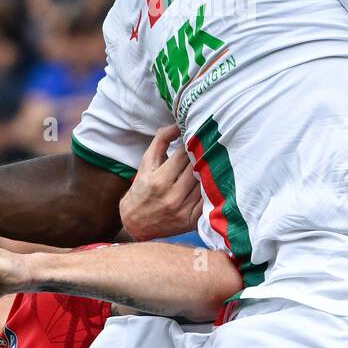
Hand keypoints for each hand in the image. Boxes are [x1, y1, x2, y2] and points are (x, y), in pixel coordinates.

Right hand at [119, 125, 202, 239]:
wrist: (135, 223)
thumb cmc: (142, 188)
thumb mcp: (146, 162)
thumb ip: (160, 140)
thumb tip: (177, 125)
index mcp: (159, 180)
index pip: (184, 155)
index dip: (191, 145)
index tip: (196, 139)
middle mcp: (171, 196)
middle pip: (196, 168)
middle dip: (201, 156)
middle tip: (208, 148)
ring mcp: (183, 210)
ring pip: (204, 183)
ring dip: (209, 171)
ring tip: (212, 162)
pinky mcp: (191, 221)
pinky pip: (207, 201)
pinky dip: (211, 190)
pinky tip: (212, 181)